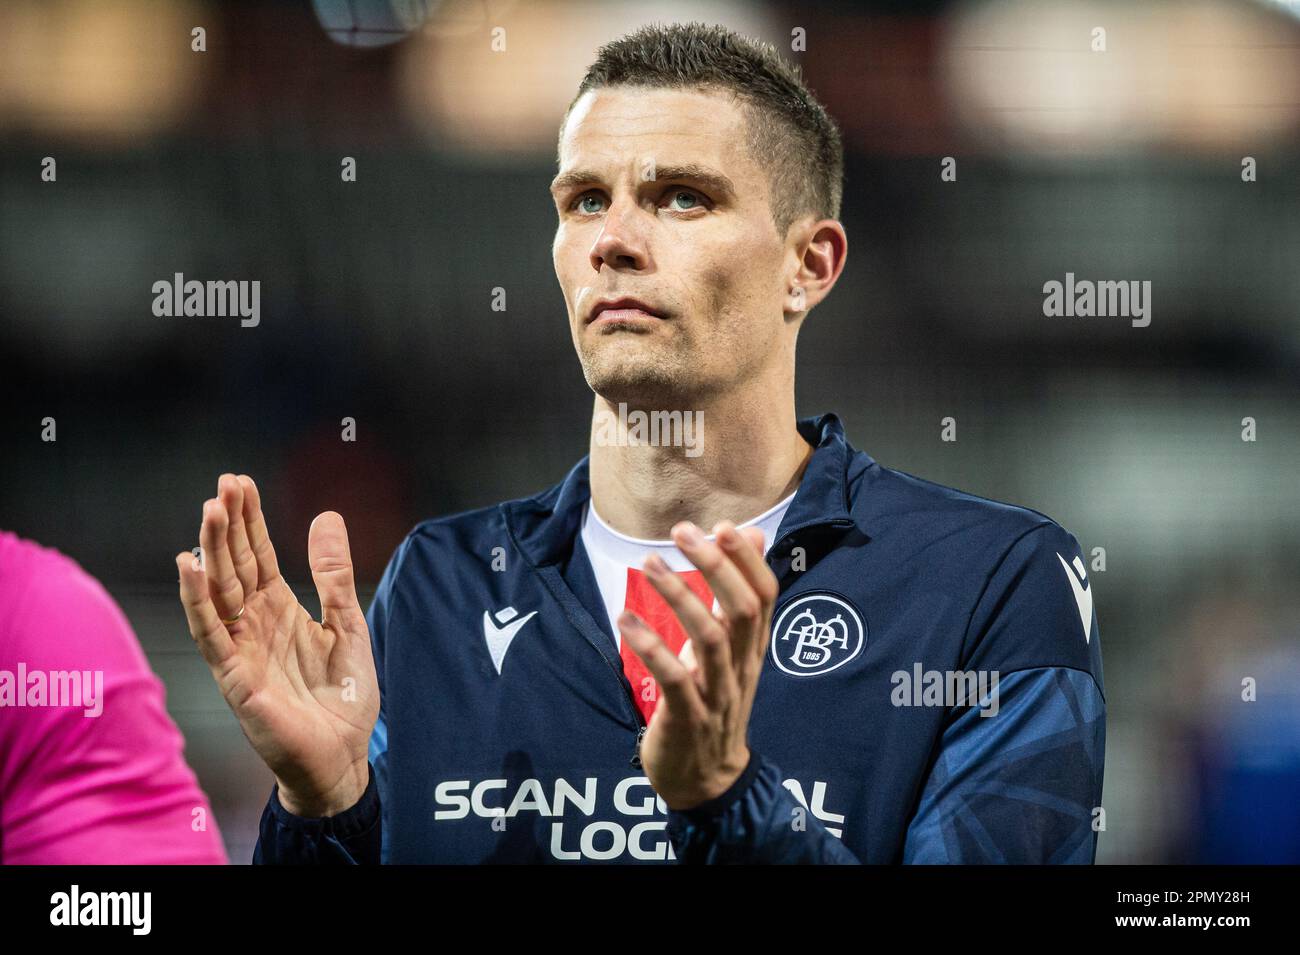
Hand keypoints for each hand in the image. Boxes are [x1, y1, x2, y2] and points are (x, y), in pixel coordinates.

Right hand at [176, 474, 379, 816]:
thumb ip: (333, 575)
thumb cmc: (342, 696)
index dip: (250, 520)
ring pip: (218, 591)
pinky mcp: (234, 676)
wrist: (342, 756)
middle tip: (223, 483)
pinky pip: (211, 632)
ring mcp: (241, 648)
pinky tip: (190, 566)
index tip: (240, 482)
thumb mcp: (347, 624)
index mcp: (280, 609)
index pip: (259, 555)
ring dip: (211, 550)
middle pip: (235, 565)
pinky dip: (198, 600)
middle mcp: (255, 623)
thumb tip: (326, 516)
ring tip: (209, 510)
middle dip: (228, 524)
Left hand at [618, 520, 776, 809]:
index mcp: (753, 649)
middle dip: (716, 566)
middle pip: (743, 610)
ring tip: (651, 562)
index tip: (724, 525)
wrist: (707, 781)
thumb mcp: (730, 649)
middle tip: (684, 531)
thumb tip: (750, 535)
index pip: (765, 596)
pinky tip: (626, 619)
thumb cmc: (714, 703)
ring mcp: (717, 694)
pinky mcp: (688, 717)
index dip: (747, 561)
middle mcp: (741, 667)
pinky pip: (674, 679)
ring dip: (680, 596)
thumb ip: (735, 596)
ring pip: (710, 638)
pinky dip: (651, 646)